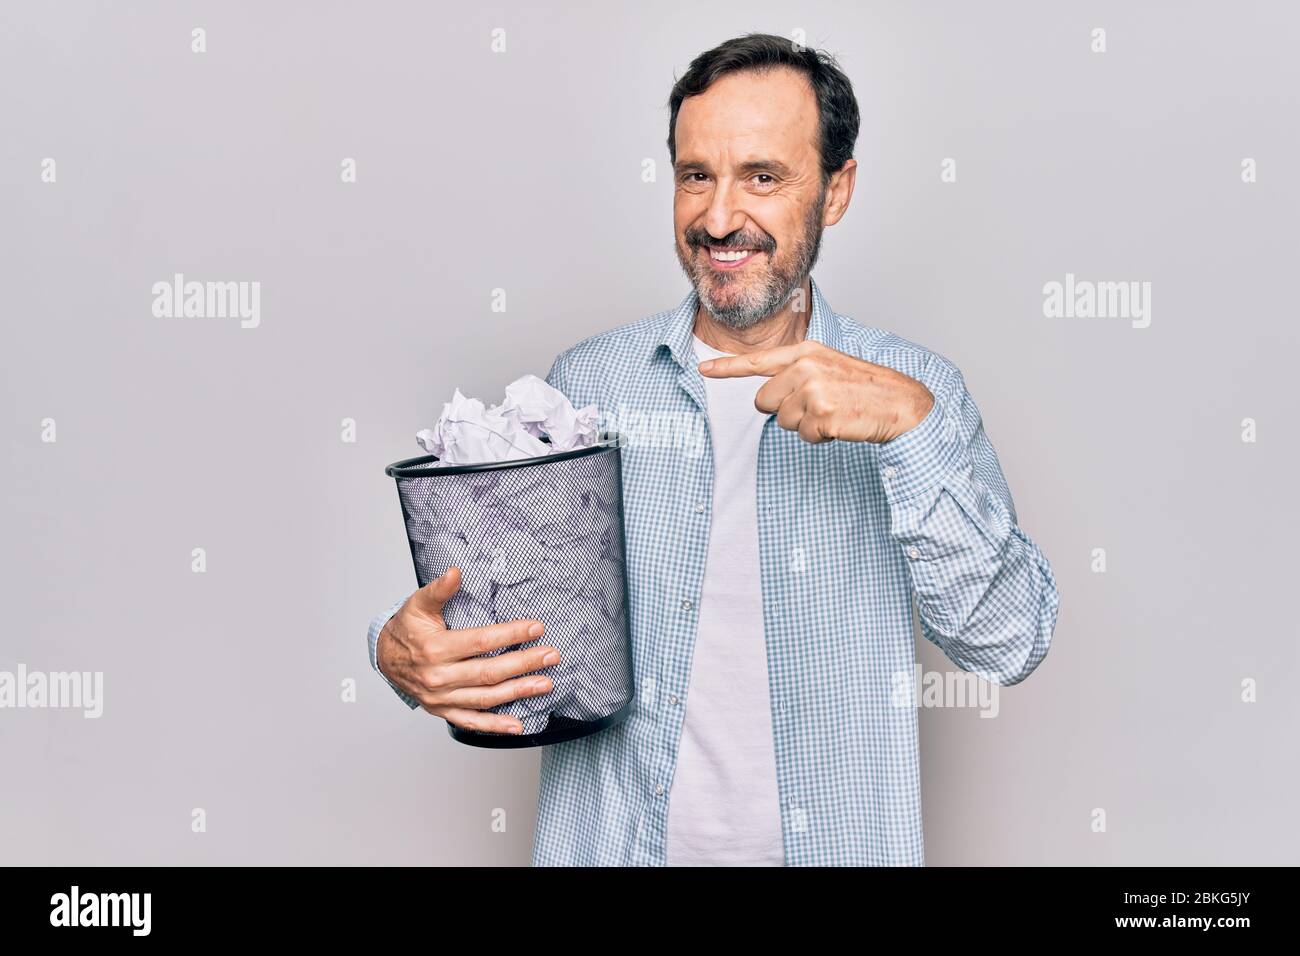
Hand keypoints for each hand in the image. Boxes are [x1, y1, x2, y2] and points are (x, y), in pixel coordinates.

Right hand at [377, 566, 560, 734]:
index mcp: (435, 648)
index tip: (536, 628)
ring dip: (518, 692)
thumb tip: (455, 572)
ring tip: (545, 684)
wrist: (384, 658)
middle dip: (524, 663)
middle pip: (489, 671)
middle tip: (551, 656)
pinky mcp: (442, 711)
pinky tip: (518, 725)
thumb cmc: (406, 629)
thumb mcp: (418, 604)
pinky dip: (495, 726)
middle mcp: (438, 676)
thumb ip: (439, 589)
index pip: (481, 641)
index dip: (511, 634)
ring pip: (485, 697)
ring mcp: (441, 697)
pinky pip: (471, 721)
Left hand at [698, 339, 933, 443]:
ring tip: (834, 411)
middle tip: (819, 404)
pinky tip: (841, 423)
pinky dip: (822, 437)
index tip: (702, 369)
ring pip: (784, 422)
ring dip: (807, 425)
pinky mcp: (823, 415)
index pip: (758, 361)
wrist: (901, 402)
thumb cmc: (865, 388)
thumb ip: (796, 374)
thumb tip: (766, 399)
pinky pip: (806, 437)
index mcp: (806, 352)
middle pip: (765, 401)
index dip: (727, 368)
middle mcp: (806, 367)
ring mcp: (814, 391)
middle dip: (786, 410)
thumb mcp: (829, 367)